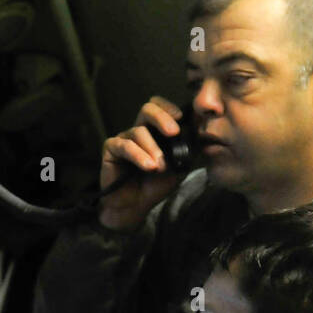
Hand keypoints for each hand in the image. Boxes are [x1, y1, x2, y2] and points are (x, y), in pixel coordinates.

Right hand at [98, 95, 185, 231]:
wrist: (135, 206)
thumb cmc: (155, 185)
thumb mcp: (179, 165)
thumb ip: (188, 147)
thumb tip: (202, 129)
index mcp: (153, 131)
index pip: (159, 107)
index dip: (169, 107)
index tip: (181, 117)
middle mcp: (138, 131)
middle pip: (147, 109)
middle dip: (162, 118)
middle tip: (174, 133)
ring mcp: (123, 138)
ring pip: (138, 131)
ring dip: (153, 149)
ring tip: (160, 167)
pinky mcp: (110, 149)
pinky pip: (125, 146)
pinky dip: (139, 156)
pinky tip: (148, 167)